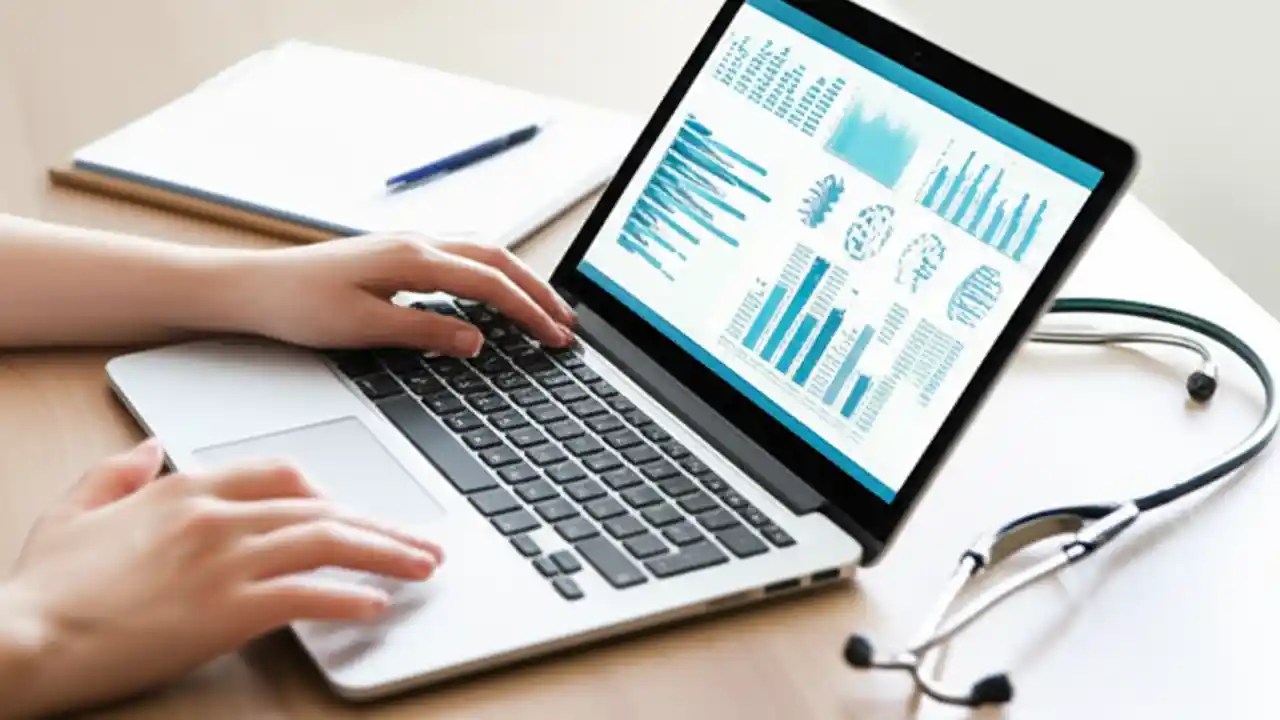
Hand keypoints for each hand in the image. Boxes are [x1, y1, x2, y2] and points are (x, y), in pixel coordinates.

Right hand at [0, 439, 442, 716]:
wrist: (20, 639)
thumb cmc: (46, 588)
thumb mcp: (73, 511)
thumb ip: (116, 471)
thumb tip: (147, 445)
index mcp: (187, 488)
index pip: (283, 473)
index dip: (329, 493)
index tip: (355, 513)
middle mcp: (216, 517)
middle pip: (322, 508)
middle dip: (380, 523)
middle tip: (420, 541)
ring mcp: (224, 561)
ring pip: (328, 543)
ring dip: (384, 553)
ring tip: (422, 566)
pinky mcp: (226, 611)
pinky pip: (307, 595)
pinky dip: (348, 597)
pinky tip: (375, 605)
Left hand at [227, 233, 575, 356]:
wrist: (252, 288)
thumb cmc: (298, 307)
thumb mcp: (363, 328)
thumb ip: (424, 332)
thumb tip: (476, 341)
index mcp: (412, 258)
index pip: (490, 283)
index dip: (529, 312)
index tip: (556, 337)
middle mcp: (416, 243)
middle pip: (498, 259)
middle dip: (538, 291)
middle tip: (567, 323)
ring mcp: (408, 245)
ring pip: (483, 252)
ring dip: (518, 279)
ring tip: (544, 309)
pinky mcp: (399, 255)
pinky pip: (462, 256)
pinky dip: (492, 274)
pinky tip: (495, 295)